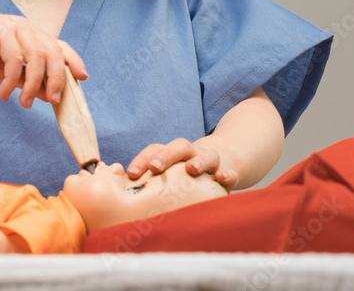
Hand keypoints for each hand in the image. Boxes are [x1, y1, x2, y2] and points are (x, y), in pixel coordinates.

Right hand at [0, 9, 86, 107]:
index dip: (73, 62)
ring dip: (34, 84)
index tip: (82, 79)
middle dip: (58, 79)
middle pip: (54, 52)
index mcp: (31, 38)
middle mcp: (27, 30)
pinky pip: (14, 57)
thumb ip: (28, 81)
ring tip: (23, 102)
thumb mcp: (6, 75)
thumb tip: (51, 95)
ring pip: (37, 55)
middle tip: (53, 101)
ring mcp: (13, 28)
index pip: (60, 47)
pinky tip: (3, 93)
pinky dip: (11, 80)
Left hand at [126, 138, 242, 190]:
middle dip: (165, 156)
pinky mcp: (227, 172)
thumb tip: (123, 206)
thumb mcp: (169, 177)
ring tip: (192, 169)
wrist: (222, 163)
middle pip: (178, 147)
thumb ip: (150, 186)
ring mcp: (210, 161)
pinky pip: (229, 172)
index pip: (154, 150)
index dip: (142, 159)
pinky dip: (227, 174)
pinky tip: (223, 177)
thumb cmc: (185, 175)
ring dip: (198, 161)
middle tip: (155, 168)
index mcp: (171, 153)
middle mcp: (190, 154)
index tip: (131, 173)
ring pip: (206, 155)